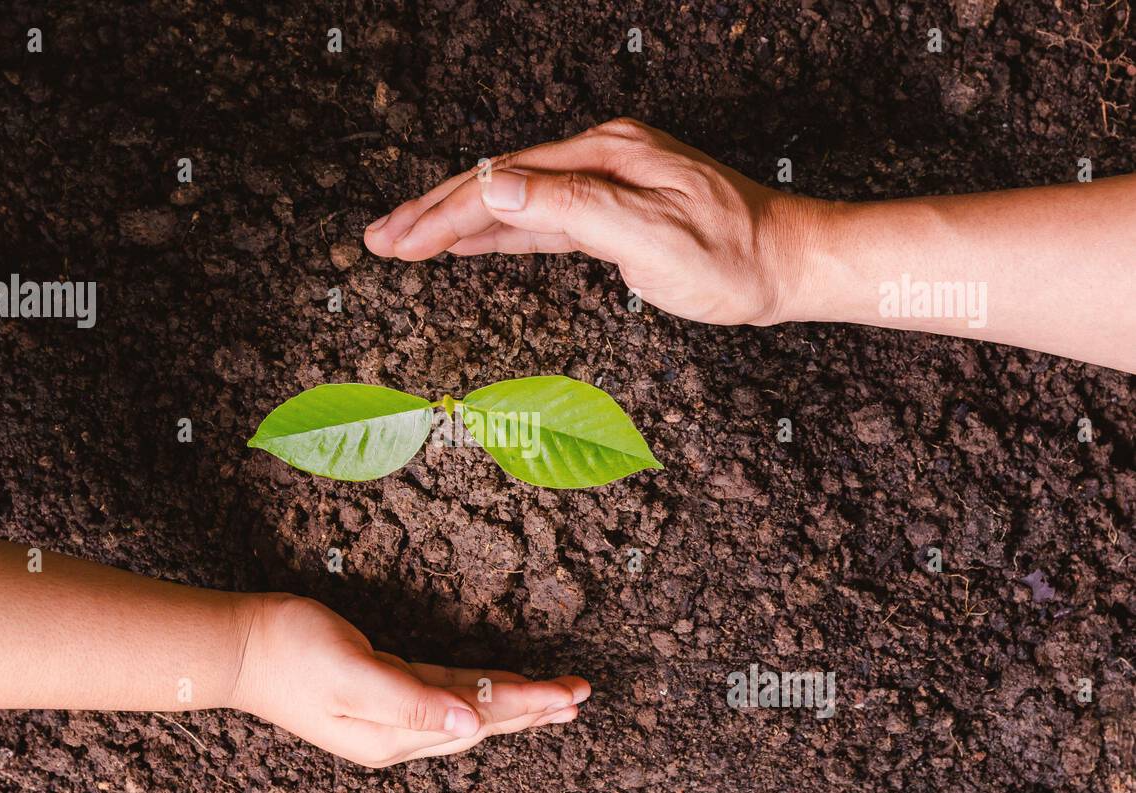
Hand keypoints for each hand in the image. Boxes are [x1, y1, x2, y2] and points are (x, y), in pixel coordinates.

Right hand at [229, 594, 589, 767]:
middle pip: (482, 720)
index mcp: (393, 733)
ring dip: (513, 701)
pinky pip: (444, 692)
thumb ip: (411, 700)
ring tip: (555, 698)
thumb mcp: (351, 674)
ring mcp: (389, 713)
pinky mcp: (381, 689)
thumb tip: (470, 720)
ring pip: (468, 708)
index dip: (527, 704)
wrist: (239, 645)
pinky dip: (478, 689)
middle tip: (580, 696)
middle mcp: (397, 731)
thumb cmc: (289, 652)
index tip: (569, 694)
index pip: (478, 718)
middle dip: (534, 708)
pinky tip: (498, 687)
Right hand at [364, 117, 821, 325]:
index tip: (397, 241)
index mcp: (603, 156)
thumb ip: (569, 207)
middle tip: (377, 239)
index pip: (501, 182)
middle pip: (496, 183)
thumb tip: (493, 184)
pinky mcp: (613, 212)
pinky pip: (541, 221)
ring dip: (456, 223)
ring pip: (513, 201)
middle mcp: (599, 159)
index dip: (443, 214)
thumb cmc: (730, 257)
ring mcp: (605, 184)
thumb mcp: (649, 235)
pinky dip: (498, 232)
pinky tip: (470, 240)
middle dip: (432, 213)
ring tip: (403, 241)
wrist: (787, 264)